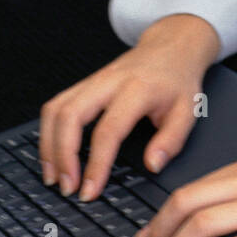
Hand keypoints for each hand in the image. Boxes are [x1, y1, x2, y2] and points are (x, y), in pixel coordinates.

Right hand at [38, 13, 219, 200]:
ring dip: (48, 145)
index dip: (96, 164)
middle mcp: (109, 82)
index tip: (90, 190)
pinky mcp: (84, 83)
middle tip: (67, 187)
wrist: (171, 46)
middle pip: (70, 115)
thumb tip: (152, 165)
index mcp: (137, 90)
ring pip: (56, 109)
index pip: (108, 130)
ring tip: (53, 177)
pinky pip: (56, 105)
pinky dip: (47, 131)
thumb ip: (171, 140)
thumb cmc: (177, 79)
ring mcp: (93, 80)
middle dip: (61, 155)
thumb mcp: (188, 110)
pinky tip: (52, 154)